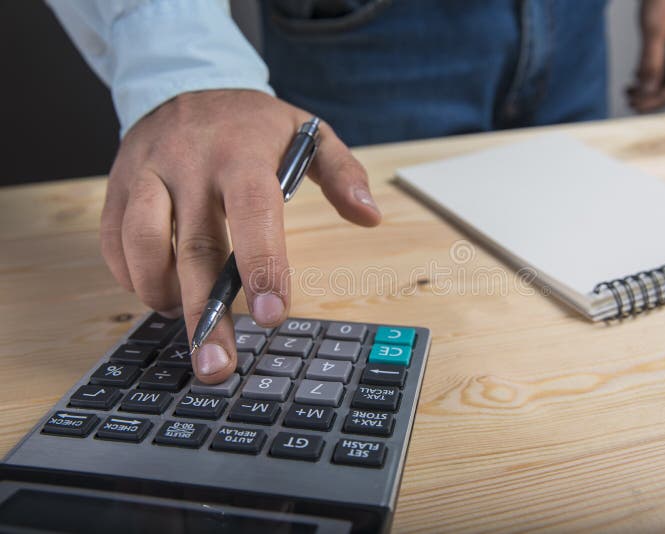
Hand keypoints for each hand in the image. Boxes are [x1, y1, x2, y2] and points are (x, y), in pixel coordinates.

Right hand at [101, 90, 380, 382]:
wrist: (184, 81)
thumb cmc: (253, 123)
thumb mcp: (309, 133)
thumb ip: (343, 173)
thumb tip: (370, 216)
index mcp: (242, 155)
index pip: (254, 215)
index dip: (262, 266)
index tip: (271, 315)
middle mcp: (189, 165)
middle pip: (195, 248)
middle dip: (205, 314)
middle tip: (217, 367)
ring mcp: (146, 174)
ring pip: (142, 246)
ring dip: (162, 295)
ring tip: (185, 320)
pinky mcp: (117, 186)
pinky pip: (113, 242)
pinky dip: (130, 276)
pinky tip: (156, 292)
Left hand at [627, 0, 664, 111]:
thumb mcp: (654, 29)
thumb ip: (651, 62)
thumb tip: (646, 91)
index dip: (657, 101)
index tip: (636, 107)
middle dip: (654, 97)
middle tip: (629, 102)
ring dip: (652, 88)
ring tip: (628, 91)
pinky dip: (653, 75)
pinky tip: (636, 77)